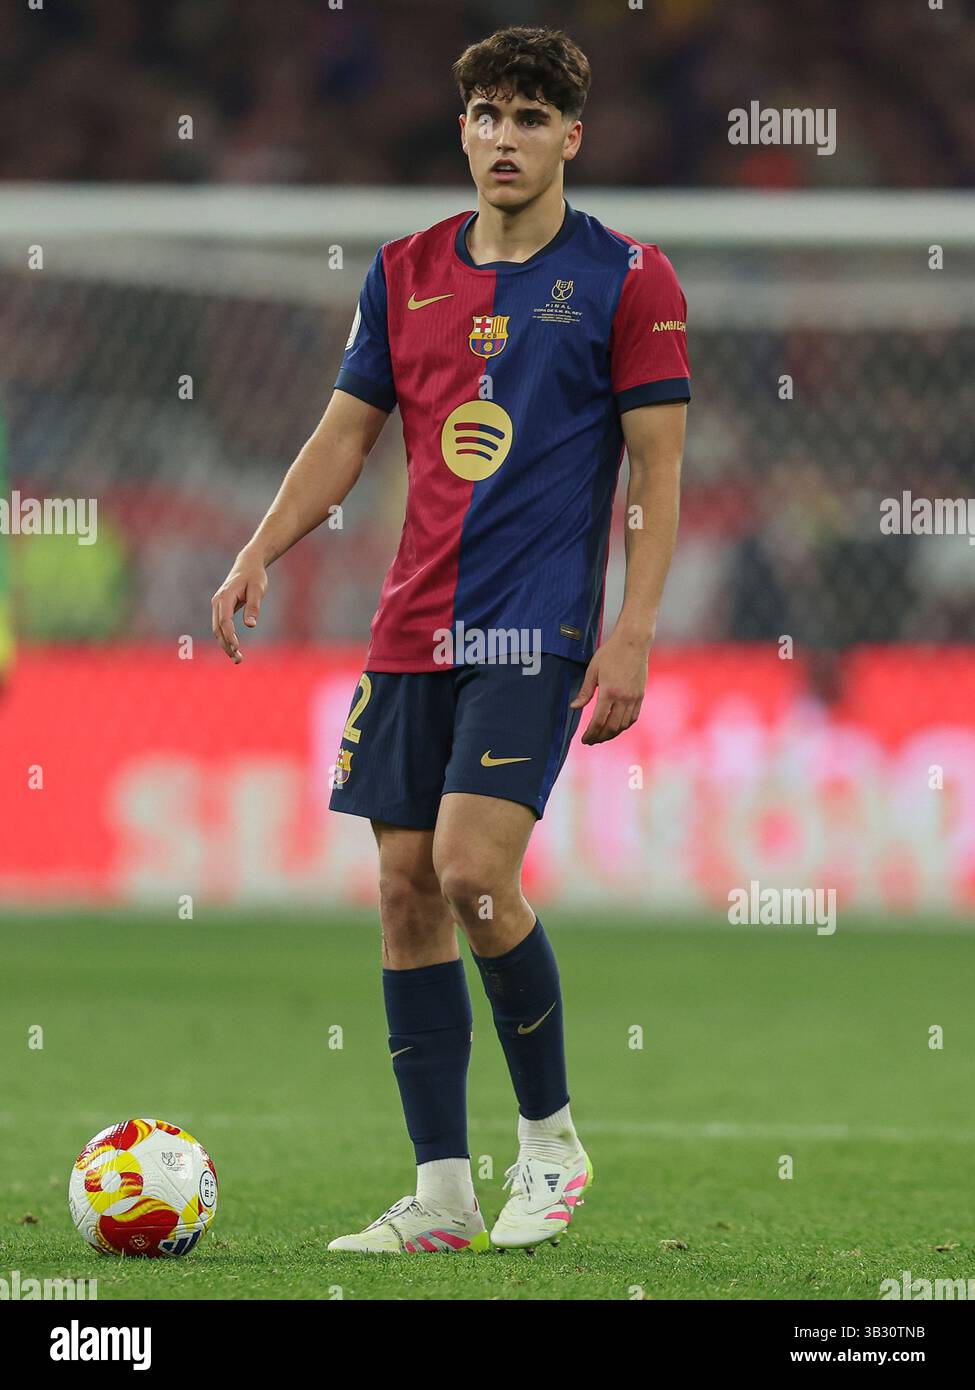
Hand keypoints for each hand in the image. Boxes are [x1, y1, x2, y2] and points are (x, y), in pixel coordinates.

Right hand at [211, 548, 267, 663]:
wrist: (247, 565)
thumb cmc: (254, 577)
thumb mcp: (258, 589)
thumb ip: (253, 606)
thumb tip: (250, 625)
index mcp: (225, 596)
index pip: (225, 620)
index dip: (230, 635)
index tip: (237, 648)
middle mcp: (217, 602)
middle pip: (218, 628)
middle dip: (226, 645)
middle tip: (238, 659)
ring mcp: (217, 606)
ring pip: (217, 630)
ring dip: (225, 644)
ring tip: (237, 659)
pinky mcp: (220, 609)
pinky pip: (220, 627)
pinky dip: (226, 638)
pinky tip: (234, 648)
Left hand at [570, 627, 651, 744]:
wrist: (633, 642)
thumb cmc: (610, 653)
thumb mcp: (593, 670)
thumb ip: (585, 692)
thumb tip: (573, 707)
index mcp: (609, 691)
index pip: (599, 721)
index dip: (591, 733)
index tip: (584, 740)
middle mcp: (623, 697)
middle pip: (612, 727)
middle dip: (600, 737)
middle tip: (591, 740)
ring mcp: (634, 697)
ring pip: (624, 725)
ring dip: (612, 734)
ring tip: (602, 735)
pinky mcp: (641, 695)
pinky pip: (633, 717)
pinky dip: (624, 726)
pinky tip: (616, 726)